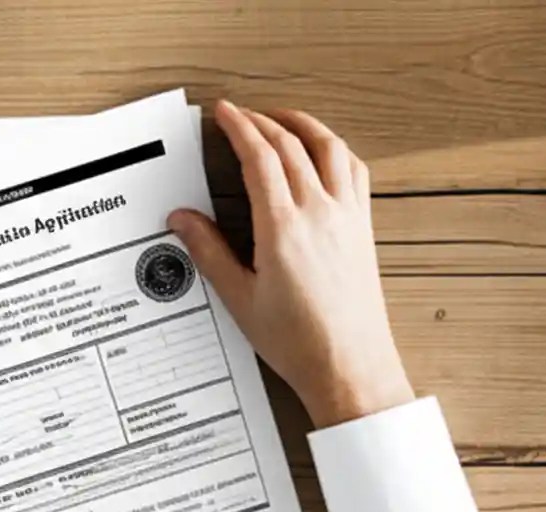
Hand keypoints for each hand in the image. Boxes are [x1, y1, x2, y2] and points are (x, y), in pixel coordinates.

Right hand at [168, 100, 412, 427]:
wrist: (349, 365)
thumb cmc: (297, 341)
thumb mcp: (239, 298)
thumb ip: (209, 252)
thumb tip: (182, 220)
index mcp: (282, 227)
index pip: (259, 157)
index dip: (238, 127)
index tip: (223, 112)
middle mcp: (319, 213)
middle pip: (290, 144)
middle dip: (262, 120)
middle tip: (240, 114)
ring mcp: (346, 216)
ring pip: (328, 147)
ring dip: (302, 124)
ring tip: (281, 118)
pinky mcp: (363, 227)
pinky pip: (354, 170)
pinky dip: (335, 149)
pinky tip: (324, 151)